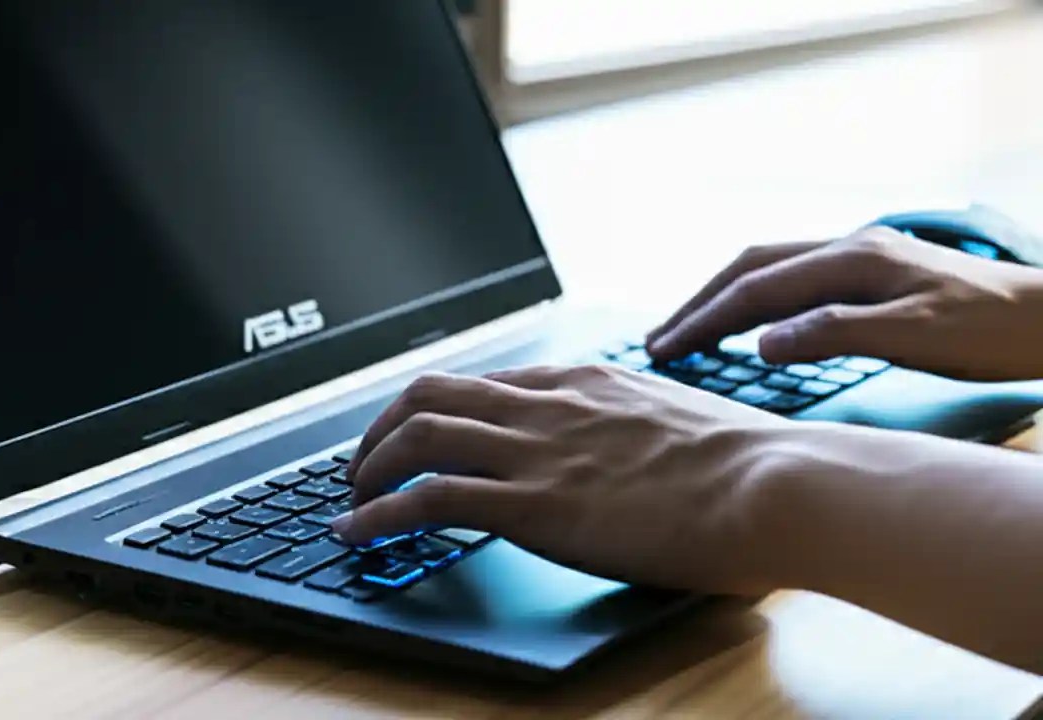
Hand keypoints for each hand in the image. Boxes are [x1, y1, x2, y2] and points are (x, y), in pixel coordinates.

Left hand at [337, 367, 794, 594]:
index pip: (484, 383)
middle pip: (430, 393)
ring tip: (351, 497)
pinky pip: (428, 499)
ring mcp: (536, 450)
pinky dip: (379, 514)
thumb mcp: (676, 421)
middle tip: (366, 462)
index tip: (420, 437)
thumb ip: (632, 424)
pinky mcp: (533, 503)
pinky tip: (358, 532)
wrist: (773, 484)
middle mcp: (547, 404)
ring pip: (417, 434)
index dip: (437, 410)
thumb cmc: (748, 463)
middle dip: (383, 427)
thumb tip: (628, 449)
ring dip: (368, 465)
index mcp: (582, 381)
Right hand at [645, 226, 1042, 381]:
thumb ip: (835, 333)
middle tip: (658, 341)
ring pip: (768, 270)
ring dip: (722, 299)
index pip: (758, 288)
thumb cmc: (993, 332)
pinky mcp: (869, 274)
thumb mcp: (917, 336)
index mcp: (854, 259)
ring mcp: (859, 258)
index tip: (663, 349)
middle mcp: (849, 248)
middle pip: (751, 267)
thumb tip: (761, 342)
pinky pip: (790, 281)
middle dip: (699, 303)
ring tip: (686, 332)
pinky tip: (745, 324)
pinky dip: (753, 301)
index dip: (706, 319)